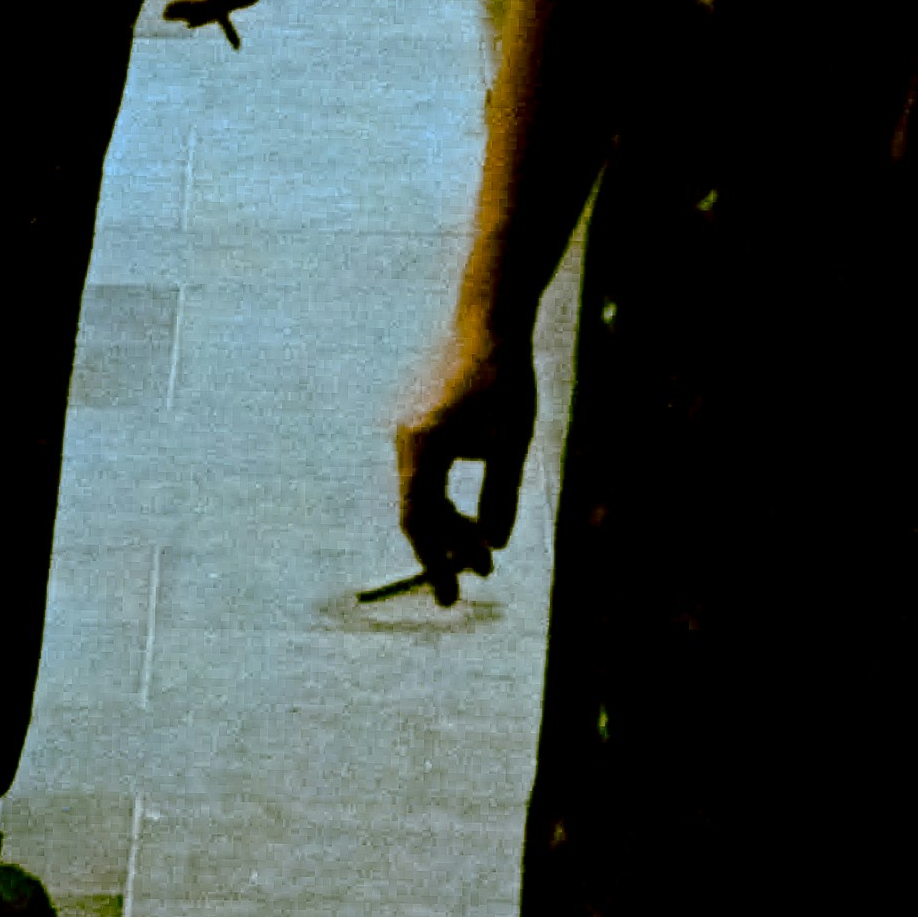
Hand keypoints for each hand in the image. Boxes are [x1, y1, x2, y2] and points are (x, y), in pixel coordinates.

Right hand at [387, 321, 538, 597]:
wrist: (489, 318)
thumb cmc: (504, 377)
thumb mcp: (512, 442)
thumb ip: (500, 495)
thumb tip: (493, 545)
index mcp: (422, 447)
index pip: (419, 522)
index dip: (433, 563)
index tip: (448, 598)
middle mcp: (406, 442)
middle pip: (419, 513)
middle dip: (448, 550)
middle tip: (481, 579)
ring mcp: (409, 432)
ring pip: (423, 496)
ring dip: (452, 527)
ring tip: (485, 557)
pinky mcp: (420, 424)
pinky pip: (427, 477)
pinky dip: (448, 501)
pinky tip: (473, 518)